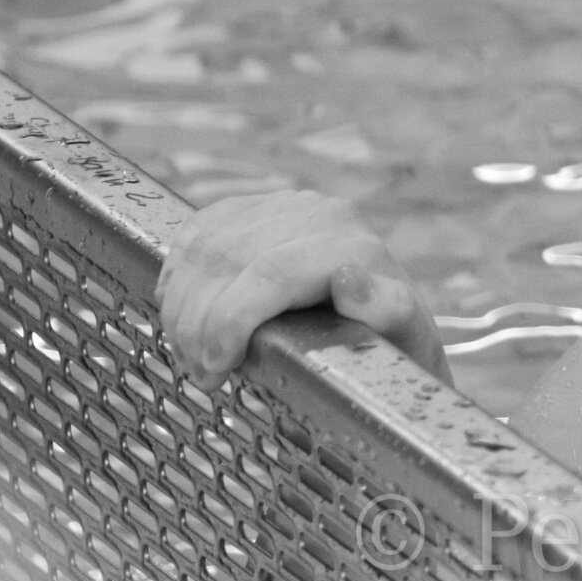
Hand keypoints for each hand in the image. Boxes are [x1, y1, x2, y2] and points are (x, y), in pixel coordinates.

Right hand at [156, 190, 450, 389]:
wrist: (388, 331)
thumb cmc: (395, 350)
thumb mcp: (405, 343)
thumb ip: (388, 312)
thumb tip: (348, 278)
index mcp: (357, 247)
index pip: (273, 273)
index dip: (230, 320)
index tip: (214, 368)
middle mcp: (323, 215)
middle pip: (230, 259)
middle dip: (199, 322)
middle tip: (200, 374)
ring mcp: (286, 206)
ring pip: (205, 246)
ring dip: (181, 304)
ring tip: (189, 353)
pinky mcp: (255, 209)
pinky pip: (198, 231)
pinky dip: (178, 273)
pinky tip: (176, 309)